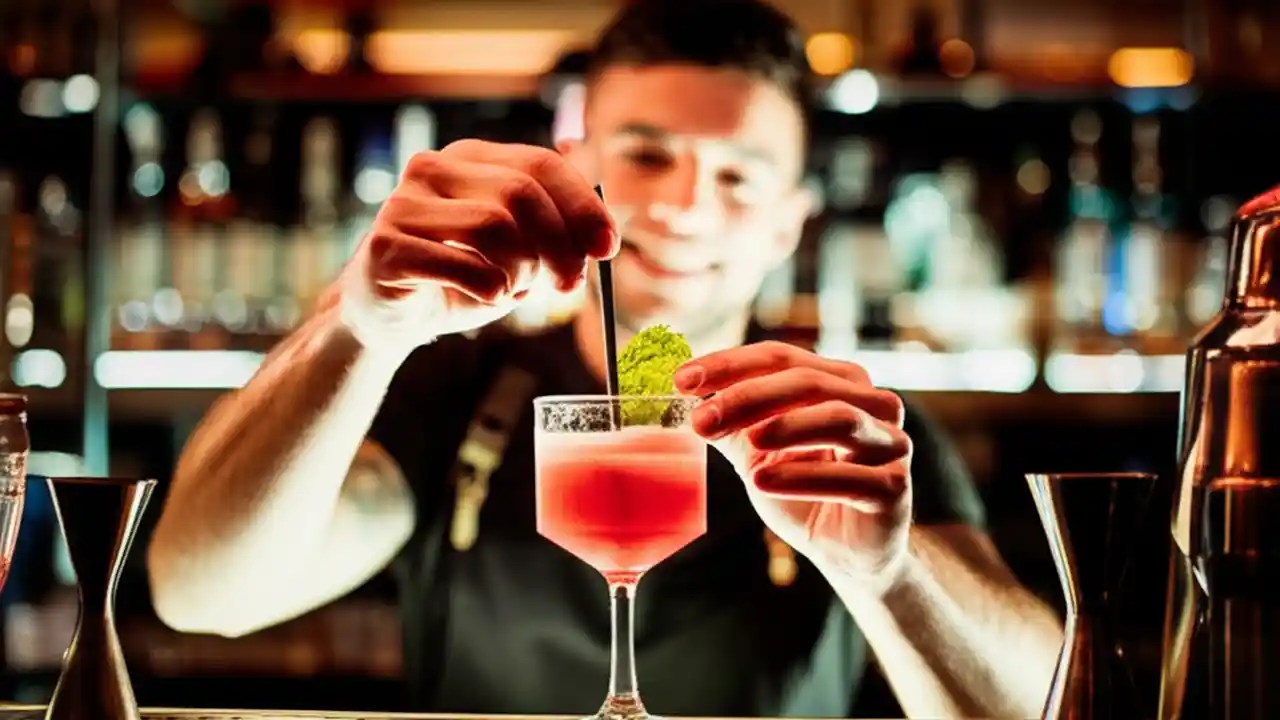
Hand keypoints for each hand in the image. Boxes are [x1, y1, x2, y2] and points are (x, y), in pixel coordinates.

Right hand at [335, 140, 616, 354]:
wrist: (392, 317)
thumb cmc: (461, 278)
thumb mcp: (518, 252)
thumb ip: (555, 236)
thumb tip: (601, 238)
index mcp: (471, 158)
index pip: (541, 164)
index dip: (582, 206)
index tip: (607, 247)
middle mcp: (434, 168)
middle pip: (521, 193)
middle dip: (559, 245)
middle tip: (569, 285)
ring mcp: (404, 203)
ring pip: (494, 227)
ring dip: (520, 270)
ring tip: (512, 289)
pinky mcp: (386, 245)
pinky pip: (461, 266)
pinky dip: (488, 291)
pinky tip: (484, 299)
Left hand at [675, 341, 912, 593]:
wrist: (845, 552)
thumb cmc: (803, 489)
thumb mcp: (758, 449)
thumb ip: (729, 420)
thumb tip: (683, 392)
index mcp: (841, 382)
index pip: (782, 357)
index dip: (730, 364)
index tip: (681, 380)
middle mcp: (873, 403)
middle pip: (808, 382)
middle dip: (748, 397)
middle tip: (701, 418)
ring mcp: (890, 444)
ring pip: (839, 418)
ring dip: (786, 427)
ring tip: (745, 444)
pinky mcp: (894, 489)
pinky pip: (850, 477)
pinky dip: (802, 478)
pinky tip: (762, 483)